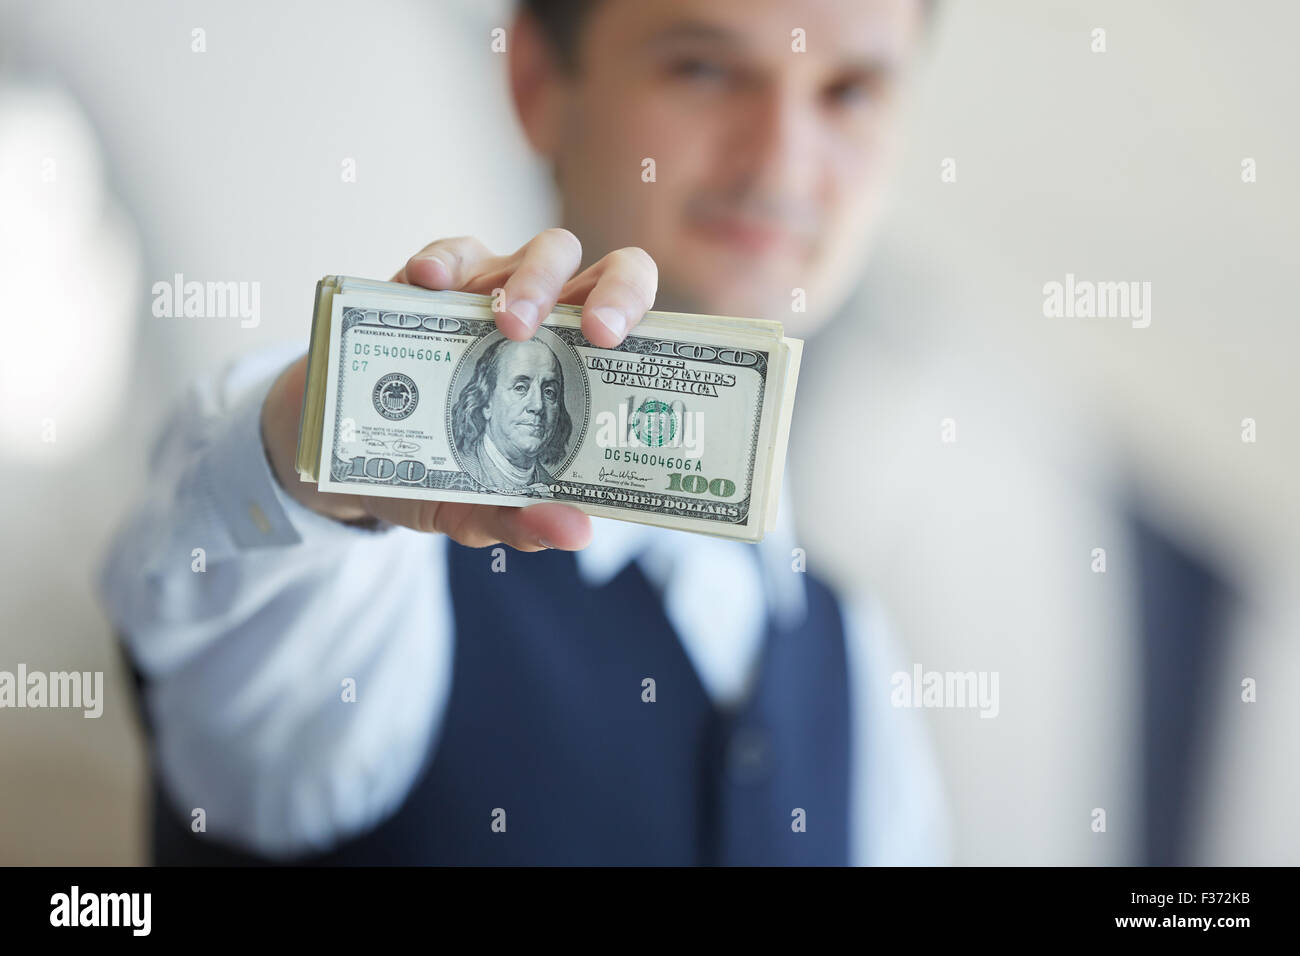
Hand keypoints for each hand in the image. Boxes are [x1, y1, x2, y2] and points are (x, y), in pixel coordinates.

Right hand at [261, 228, 658, 550]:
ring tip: (503, 324)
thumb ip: (518, 519)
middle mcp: (555, 317)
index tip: (619, 343)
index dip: (640, 320)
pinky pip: (452, 253)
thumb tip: (575, 532)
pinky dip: (444, 262)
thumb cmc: (436, 470)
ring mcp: (499, 288)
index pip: (635, 322)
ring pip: (543, 252)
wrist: (351, 447)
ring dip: (532, 282)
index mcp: (582, 365)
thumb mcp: (472, 504)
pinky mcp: (438, 278)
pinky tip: (428, 283)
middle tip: (590, 334)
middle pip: (605, 271)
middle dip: (607, 293)